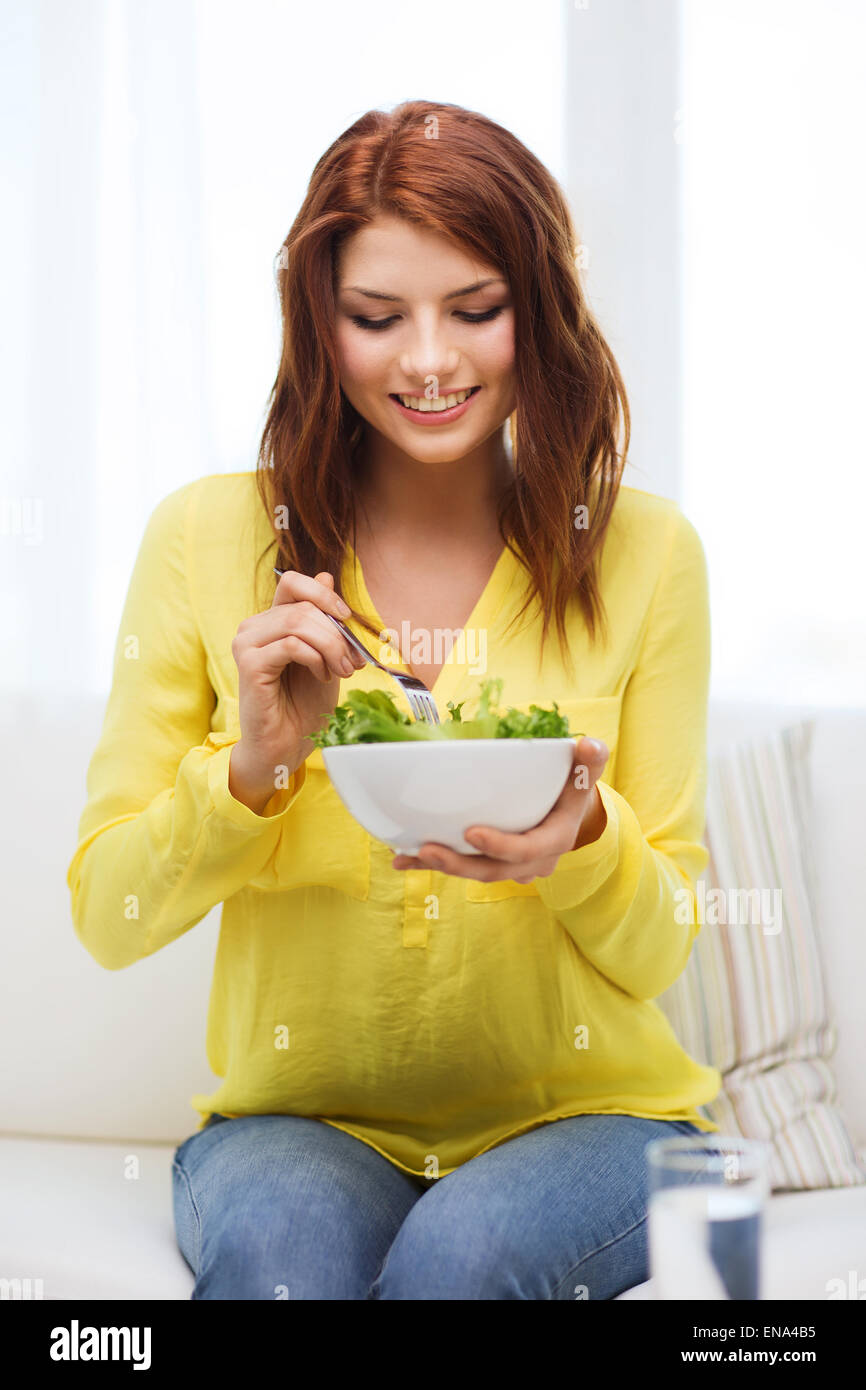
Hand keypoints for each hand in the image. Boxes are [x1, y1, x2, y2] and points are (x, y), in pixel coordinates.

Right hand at [228, 569, 364, 805]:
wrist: (286, 747)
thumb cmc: (303, 706)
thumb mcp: (325, 655)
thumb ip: (324, 620)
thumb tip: (326, 574)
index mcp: (271, 621)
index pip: (293, 582)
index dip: (324, 593)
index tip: (347, 618)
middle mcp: (253, 628)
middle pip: (303, 605)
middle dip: (337, 632)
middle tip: (353, 661)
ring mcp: (247, 644)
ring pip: (299, 622)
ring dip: (331, 646)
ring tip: (342, 671)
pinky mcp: (249, 665)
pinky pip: (292, 645)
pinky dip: (316, 659)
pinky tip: (322, 677)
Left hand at [392, 736, 609, 880]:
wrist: (569, 814)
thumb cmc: (572, 788)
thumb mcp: (584, 773)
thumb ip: (588, 761)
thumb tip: (588, 745)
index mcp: (554, 840)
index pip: (527, 849)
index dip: (500, 845)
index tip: (471, 832)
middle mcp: (532, 862)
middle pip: (493, 870)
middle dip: (459, 863)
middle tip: (426, 849)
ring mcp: (510, 868)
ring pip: (474, 872)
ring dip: (440, 866)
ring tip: (408, 855)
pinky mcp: (491, 864)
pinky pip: (461, 867)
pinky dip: (431, 866)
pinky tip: (403, 860)